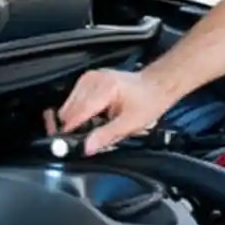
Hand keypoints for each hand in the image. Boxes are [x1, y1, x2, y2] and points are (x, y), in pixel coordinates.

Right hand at [44, 68, 177, 154]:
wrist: (157, 85)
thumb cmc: (149, 101)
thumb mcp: (131, 124)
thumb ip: (106, 135)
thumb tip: (87, 147)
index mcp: (104, 88)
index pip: (77, 113)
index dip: (70, 131)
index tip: (67, 144)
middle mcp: (93, 79)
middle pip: (68, 110)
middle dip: (74, 126)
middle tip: (86, 138)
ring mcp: (90, 77)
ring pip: (69, 105)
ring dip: (76, 119)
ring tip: (95, 125)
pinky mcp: (89, 78)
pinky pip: (74, 99)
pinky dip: (80, 110)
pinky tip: (94, 116)